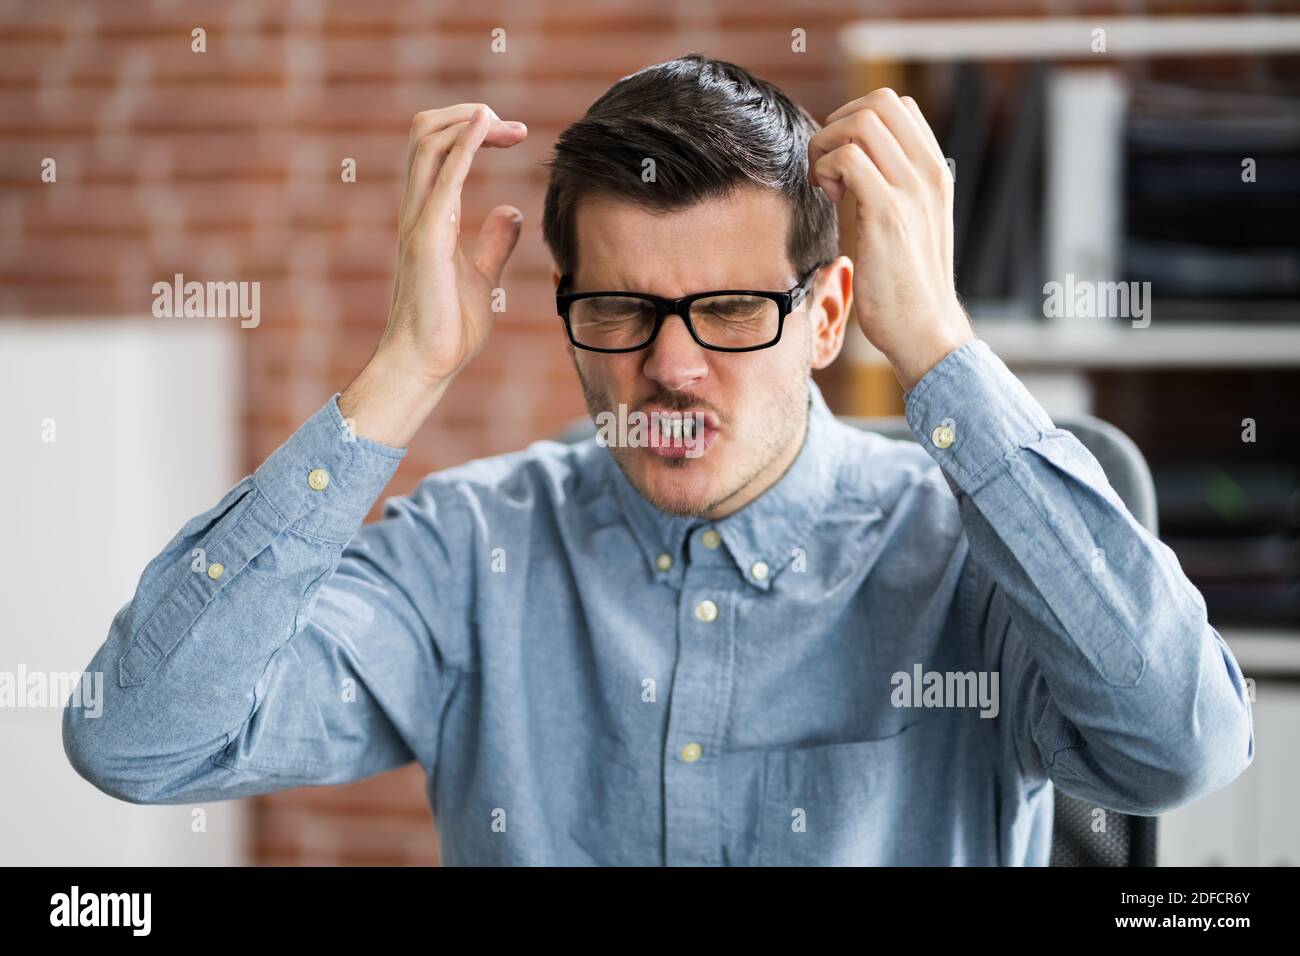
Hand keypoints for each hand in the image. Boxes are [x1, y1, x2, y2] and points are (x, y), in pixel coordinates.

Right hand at [379, 103, 528, 387]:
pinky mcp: (427, 240)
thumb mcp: (483, 276)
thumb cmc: (449, 327)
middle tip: (514, 127)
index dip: (475, 130)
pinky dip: (464, 146)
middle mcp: (418, 210)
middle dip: (470, 115)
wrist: (426, 364)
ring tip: (504, 123)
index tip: (515, 134)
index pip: (441, 149)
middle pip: (427, 133)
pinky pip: (443, 180)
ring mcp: (418, 222)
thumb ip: (494, 242)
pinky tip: (484, 125)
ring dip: (468, 121)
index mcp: (430, 215)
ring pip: (427, 143)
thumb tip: (510, 212)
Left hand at [809, 88, 973, 390]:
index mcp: (934, 172)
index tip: (842, 162)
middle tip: (826, 169)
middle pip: (879, 102)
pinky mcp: (888, 214)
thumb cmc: (905, 287)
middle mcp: (928, 173)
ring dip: (827, 146)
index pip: (897, 105)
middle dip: (837, 125)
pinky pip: (847, 159)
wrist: (924, 330)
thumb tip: (848, 164)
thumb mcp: (907, 226)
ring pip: (861, 122)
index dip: (856, 121)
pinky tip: (828, 199)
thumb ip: (889, 190)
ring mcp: (911, 191)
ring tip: (826, 185)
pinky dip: (825, 169)